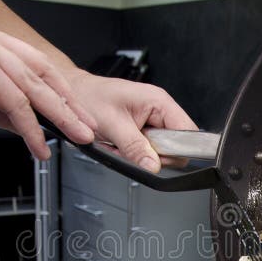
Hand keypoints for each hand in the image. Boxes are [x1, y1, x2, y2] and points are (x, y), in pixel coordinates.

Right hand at [0, 14, 96, 158]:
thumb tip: (24, 122)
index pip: (28, 65)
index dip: (54, 92)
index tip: (71, 116)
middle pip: (38, 71)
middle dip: (67, 103)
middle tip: (88, 128)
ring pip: (30, 84)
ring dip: (59, 116)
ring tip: (78, 138)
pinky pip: (9, 97)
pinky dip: (28, 125)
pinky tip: (39, 144)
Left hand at [65, 71, 196, 172]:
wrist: (74, 95)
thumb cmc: (89, 98)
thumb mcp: (112, 124)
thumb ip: (134, 146)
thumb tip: (153, 165)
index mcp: (158, 101)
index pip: (187, 132)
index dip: (176, 149)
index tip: (156, 155)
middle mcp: (159, 109)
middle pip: (175, 145)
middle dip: (153, 154)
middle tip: (131, 147)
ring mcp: (152, 120)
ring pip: (160, 151)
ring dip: (140, 154)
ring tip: (121, 143)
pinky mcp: (143, 130)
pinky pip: (147, 150)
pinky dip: (133, 152)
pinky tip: (120, 144)